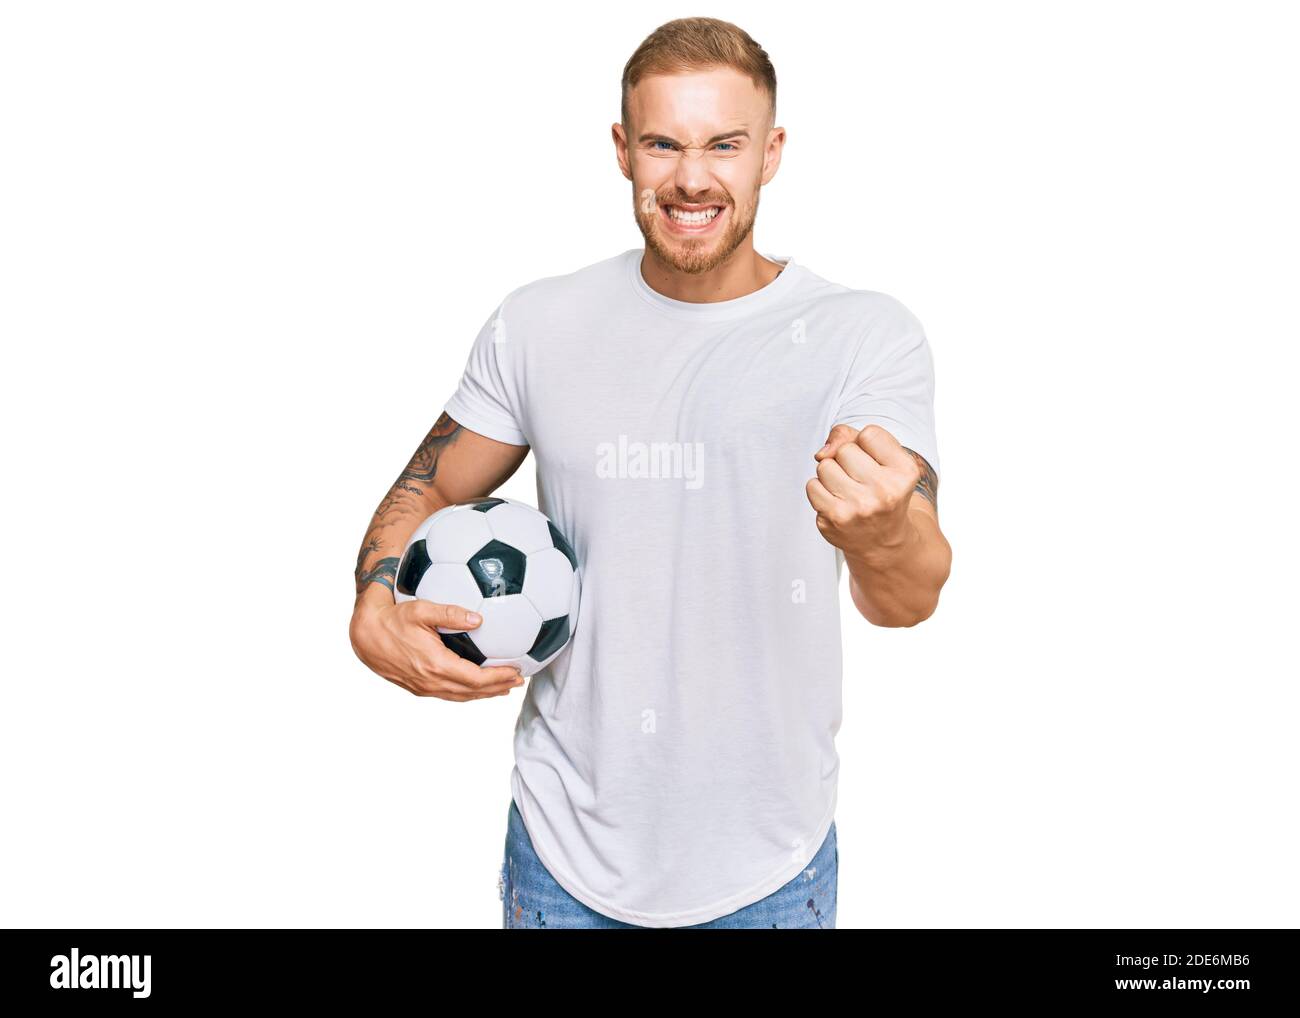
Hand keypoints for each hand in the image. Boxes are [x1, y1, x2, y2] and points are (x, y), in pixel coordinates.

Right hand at [349, 599, 523, 700]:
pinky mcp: (418, 688)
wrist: (365, 636)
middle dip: (497, 688)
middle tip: (519, 681)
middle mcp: (430, 682)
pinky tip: (476, 686)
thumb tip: (478, 618)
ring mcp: (423, 688)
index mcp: (435, 665)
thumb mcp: (421, 609)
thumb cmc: (393, 619)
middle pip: (472, 692)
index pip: (475, 679)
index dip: (498, 678)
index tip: (516, 672)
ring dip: (484, 693)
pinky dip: (467, 693)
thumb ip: (450, 613)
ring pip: (461, 697)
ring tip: (504, 687)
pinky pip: (448, 694)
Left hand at [805, 423, 921, 559]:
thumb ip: (850, 436)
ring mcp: (859, 507)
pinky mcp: (835, 519)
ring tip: (848, 491)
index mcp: (904, 472)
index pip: (869, 434)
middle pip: (845, 450)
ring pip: (824, 465)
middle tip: (860, 480)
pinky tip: (836, 501)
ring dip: (831, 474)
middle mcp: (885, 491)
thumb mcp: (881, 458)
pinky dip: (820, 490)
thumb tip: (822, 453)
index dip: (867, 445)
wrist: (882, 540)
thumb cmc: (879, 490)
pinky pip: (812, 485)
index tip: (876, 464)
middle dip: (847, 460)